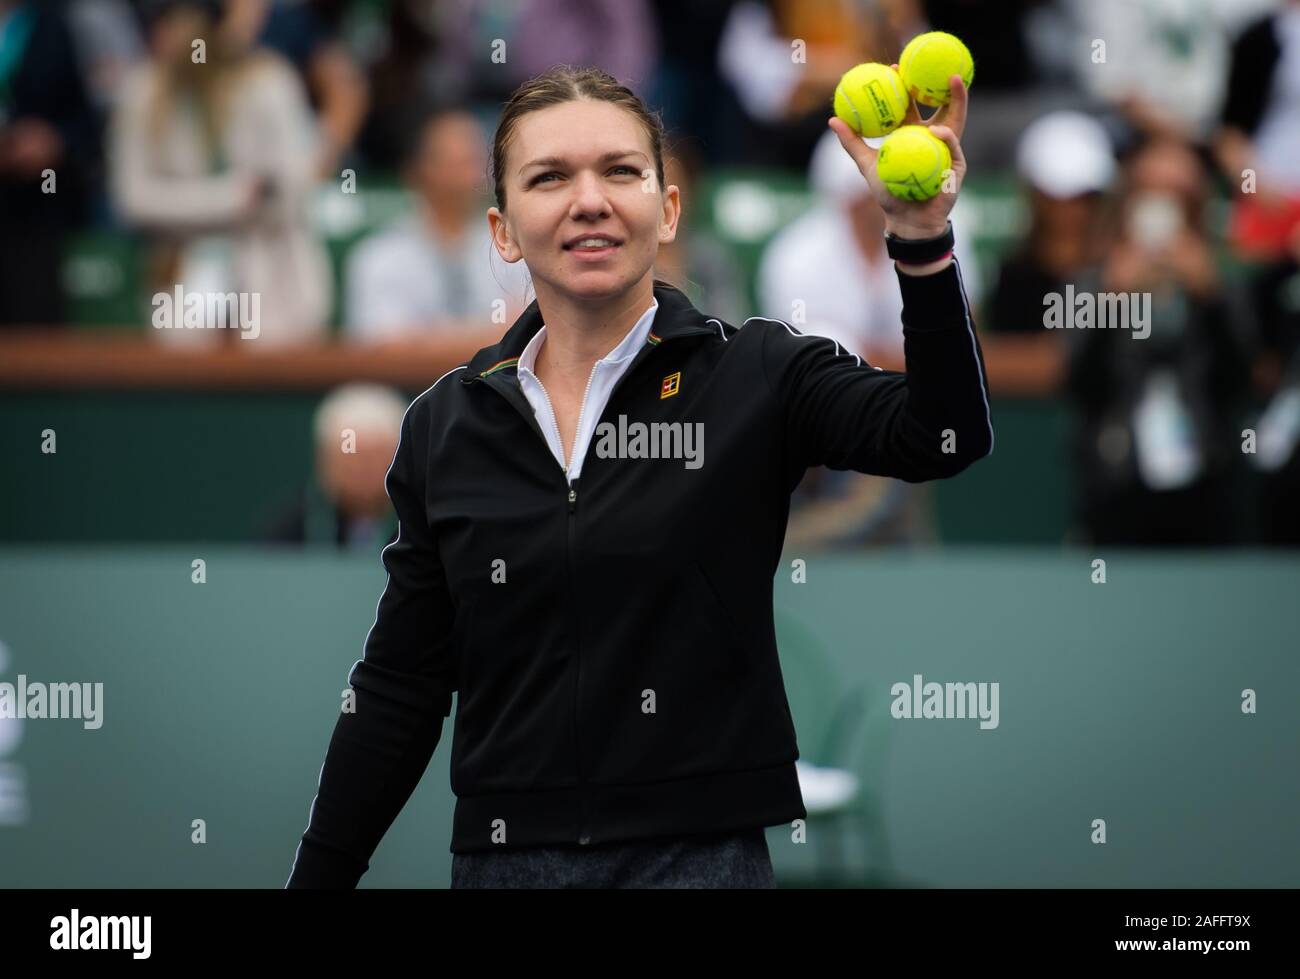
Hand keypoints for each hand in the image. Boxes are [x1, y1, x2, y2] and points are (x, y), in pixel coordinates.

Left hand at [827, 67, 967, 240]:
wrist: (907, 221)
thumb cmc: (888, 193)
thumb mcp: (866, 165)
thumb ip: (852, 143)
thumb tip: (833, 119)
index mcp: (912, 134)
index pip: (910, 104)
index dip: (904, 85)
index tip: (894, 67)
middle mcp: (932, 138)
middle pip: (938, 105)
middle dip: (939, 84)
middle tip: (933, 66)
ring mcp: (947, 150)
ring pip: (955, 119)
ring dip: (958, 99)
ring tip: (954, 82)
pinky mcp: (957, 166)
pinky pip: (953, 148)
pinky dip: (947, 138)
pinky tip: (938, 131)